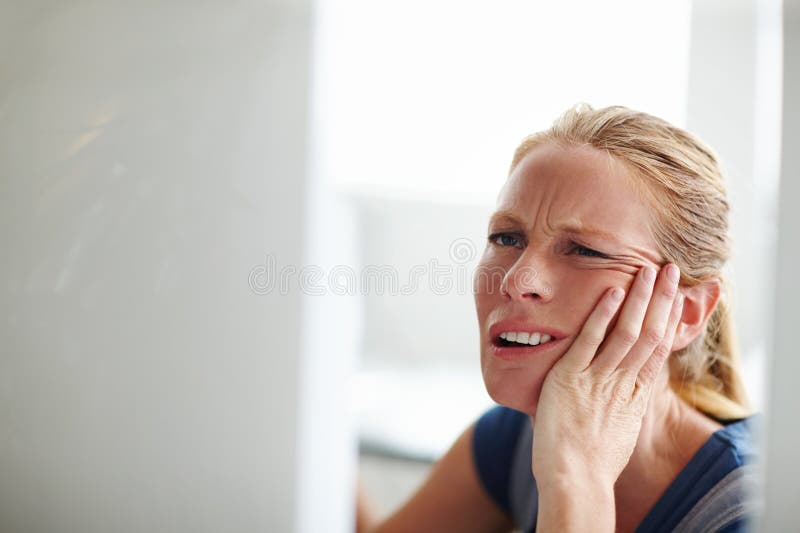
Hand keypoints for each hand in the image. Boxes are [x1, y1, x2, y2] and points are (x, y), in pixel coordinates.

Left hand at [531, 264, 683, 489]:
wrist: (574, 478)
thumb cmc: (592, 461)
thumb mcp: (620, 430)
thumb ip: (624, 405)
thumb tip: (628, 390)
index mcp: (636, 396)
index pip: (659, 349)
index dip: (669, 319)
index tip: (677, 296)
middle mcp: (623, 383)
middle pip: (650, 333)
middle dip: (662, 299)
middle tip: (671, 270)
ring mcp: (598, 379)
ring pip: (627, 332)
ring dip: (640, 298)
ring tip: (648, 270)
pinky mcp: (571, 377)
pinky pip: (590, 341)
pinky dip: (602, 315)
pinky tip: (612, 292)